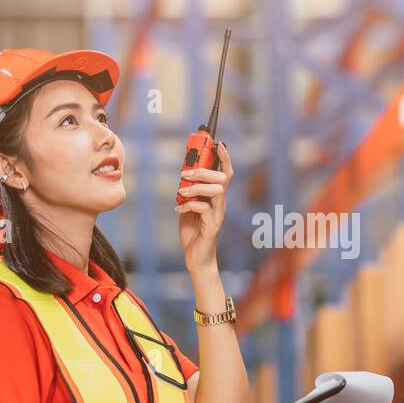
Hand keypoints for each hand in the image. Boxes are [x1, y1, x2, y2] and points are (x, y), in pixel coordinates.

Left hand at [176, 142, 231, 273]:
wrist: (196, 258)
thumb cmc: (194, 232)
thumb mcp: (188, 208)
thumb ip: (188, 193)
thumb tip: (183, 178)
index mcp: (216, 197)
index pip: (225, 173)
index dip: (224, 158)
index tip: (218, 143)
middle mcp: (220, 204)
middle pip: (222, 178)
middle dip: (205, 170)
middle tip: (186, 172)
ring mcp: (218, 214)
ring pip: (217, 190)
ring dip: (198, 186)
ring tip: (182, 190)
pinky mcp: (213, 225)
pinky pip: (204, 208)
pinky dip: (189, 204)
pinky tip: (178, 208)